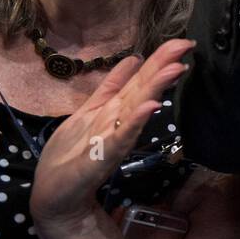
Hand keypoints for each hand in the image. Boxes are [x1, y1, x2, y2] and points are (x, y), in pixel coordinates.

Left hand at [30, 39, 193, 230]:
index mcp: (113, 108)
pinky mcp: (101, 157)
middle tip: (186, 44)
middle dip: (162, 66)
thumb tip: (133, 59)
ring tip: (175, 68)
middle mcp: (118, 121)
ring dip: (155, 89)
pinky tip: (149, 108)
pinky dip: (135, 123)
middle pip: (142, 89)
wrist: (54, 196)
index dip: (158, 60)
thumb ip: (110, 87)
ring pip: (135, 108)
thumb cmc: (70, 156)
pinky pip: (120, 138)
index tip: (181, 42)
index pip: (139, 79)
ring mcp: (112, 138)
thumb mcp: (87, 112)